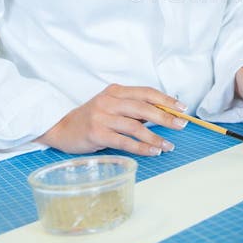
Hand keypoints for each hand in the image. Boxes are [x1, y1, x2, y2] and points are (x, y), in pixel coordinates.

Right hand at [37, 85, 188, 155]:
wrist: (61, 128)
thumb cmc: (91, 118)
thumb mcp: (111, 106)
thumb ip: (133, 108)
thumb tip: (163, 114)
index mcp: (116, 91)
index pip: (146, 92)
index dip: (165, 99)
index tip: (181, 108)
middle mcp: (109, 101)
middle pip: (144, 107)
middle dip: (165, 117)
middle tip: (181, 125)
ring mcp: (102, 117)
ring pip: (136, 126)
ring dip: (155, 137)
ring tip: (168, 146)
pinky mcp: (97, 133)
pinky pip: (125, 142)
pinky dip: (141, 148)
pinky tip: (153, 152)